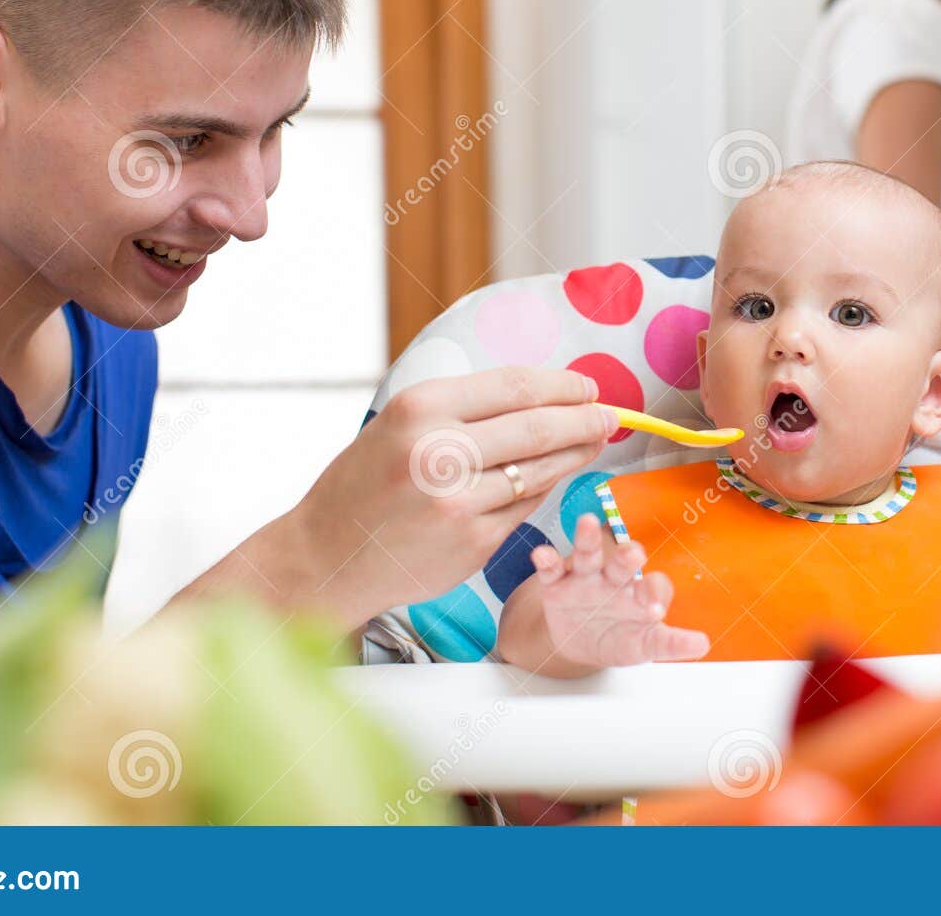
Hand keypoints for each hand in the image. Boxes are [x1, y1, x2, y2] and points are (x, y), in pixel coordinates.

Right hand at [191, 367, 616, 625]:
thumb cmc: (366, 482)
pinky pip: (524, 506)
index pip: (515, 386)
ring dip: (575, 454)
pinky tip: (552, 478)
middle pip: (538, 427)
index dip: (562, 385)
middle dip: (585, 419)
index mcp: (421, 409)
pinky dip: (543, 489)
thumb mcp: (399, 424)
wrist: (328, 554)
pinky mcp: (473, 541)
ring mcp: (460, 501)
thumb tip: (541, 395)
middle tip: (613, 415)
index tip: (588, 386)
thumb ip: (462, 409)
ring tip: (594, 441)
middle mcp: (440, 452)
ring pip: (540, 470)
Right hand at [529, 514, 709, 668]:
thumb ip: (670, 643)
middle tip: (634, 553)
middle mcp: (615, 580)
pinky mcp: (558, 584)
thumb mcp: (645, 645)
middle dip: (627, 556)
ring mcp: (586, 579)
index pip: (652, 587)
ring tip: (586, 522)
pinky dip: (546, 560)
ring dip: (587, 539)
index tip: (654, 609)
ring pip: (588, 555)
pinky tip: (542, 554)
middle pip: (622, 563)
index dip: (654, 594)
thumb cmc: (620, 636)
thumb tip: (702, 643)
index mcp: (640, 594)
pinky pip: (551, 569)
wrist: (581, 643)